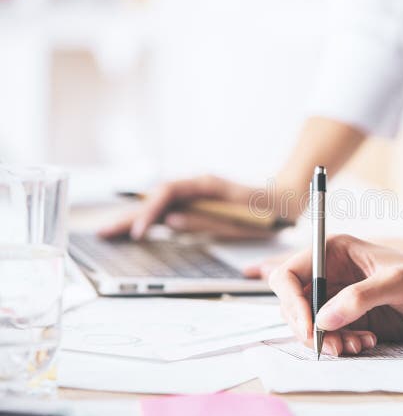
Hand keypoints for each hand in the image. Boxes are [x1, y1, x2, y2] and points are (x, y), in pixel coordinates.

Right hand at [99, 175, 266, 240]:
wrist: (285, 200)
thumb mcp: (238, 219)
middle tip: (103, 232)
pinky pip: (168, 210)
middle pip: (155, 199)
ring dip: (134, 217)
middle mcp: (196, 185)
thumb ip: (203, 220)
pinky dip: (149, 220)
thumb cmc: (266, 209)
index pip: (166, 194)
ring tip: (108, 231)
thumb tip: (170, 221)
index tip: (138, 232)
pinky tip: (135, 229)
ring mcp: (196, 193)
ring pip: (158, 204)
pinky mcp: (198, 203)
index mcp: (205, 183)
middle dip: (129, 216)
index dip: (149, 213)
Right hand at [268, 234, 402, 355]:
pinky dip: (343, 346)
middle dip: (309, 329)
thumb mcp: (398, 282)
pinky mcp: (355, 320)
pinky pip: (333, 338)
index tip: (310, 328)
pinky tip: (368, 343)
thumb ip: (360, 298)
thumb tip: (323, 321)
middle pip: (294, 306)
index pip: (289, 276)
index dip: (291, 303)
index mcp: (334, 254)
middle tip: (335, 347)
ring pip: (312, 326)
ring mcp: (342, 299)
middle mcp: (333, 276)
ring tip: (358, 346)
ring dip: (328, 341)